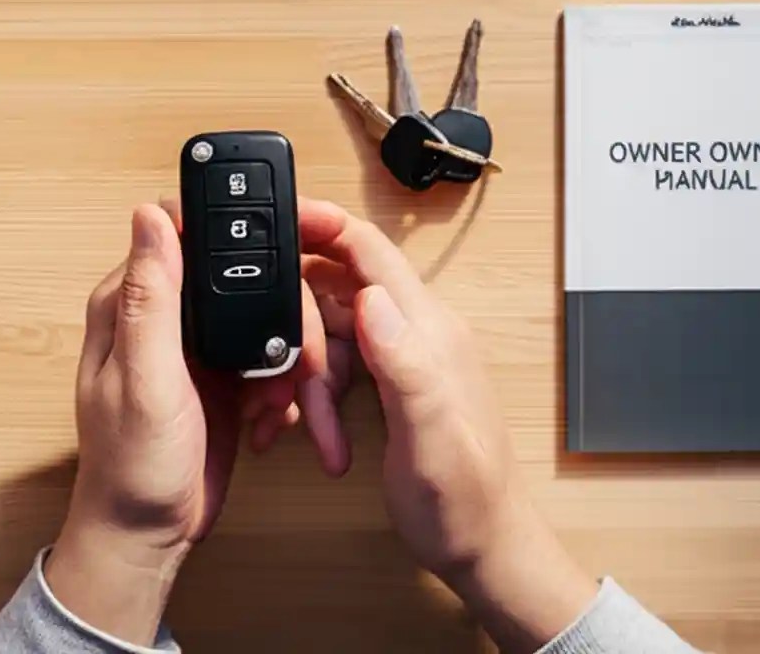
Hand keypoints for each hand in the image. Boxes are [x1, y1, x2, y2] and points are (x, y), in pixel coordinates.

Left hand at [46, 204, 310, 643]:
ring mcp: (195, 346)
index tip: (292, 235)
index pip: (185, 231)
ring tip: (279, 396)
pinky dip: (281, 383)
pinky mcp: (221, 374)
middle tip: (302, 352)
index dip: (238, 222)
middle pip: (239, 272)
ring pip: (262, 315)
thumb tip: (149, 215)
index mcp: (131, 304)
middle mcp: (162, 317)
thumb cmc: (131, 466)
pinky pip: (268, 355)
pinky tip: (271, 415)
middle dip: (281, 308)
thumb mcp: (143, 378)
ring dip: (285, 354)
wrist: (148, 533)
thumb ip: (149, 297)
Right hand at [296, 198, 597, 648]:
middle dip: (298, 321)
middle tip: (275, 365)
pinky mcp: (392, 384)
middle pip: (339, 288)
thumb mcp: (431, 437)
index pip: (371, 252)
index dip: (325, 224)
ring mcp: (404, 358)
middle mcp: (417, 333)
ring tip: (304, 426)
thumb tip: (373, 299)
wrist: (484, 547)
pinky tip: (315, 432)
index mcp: (428, 331)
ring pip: (332, 332)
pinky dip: (316, 392)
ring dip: (306, 372)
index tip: (278, 213)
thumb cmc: (464, 500)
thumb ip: (407, 366)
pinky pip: (339, 365)